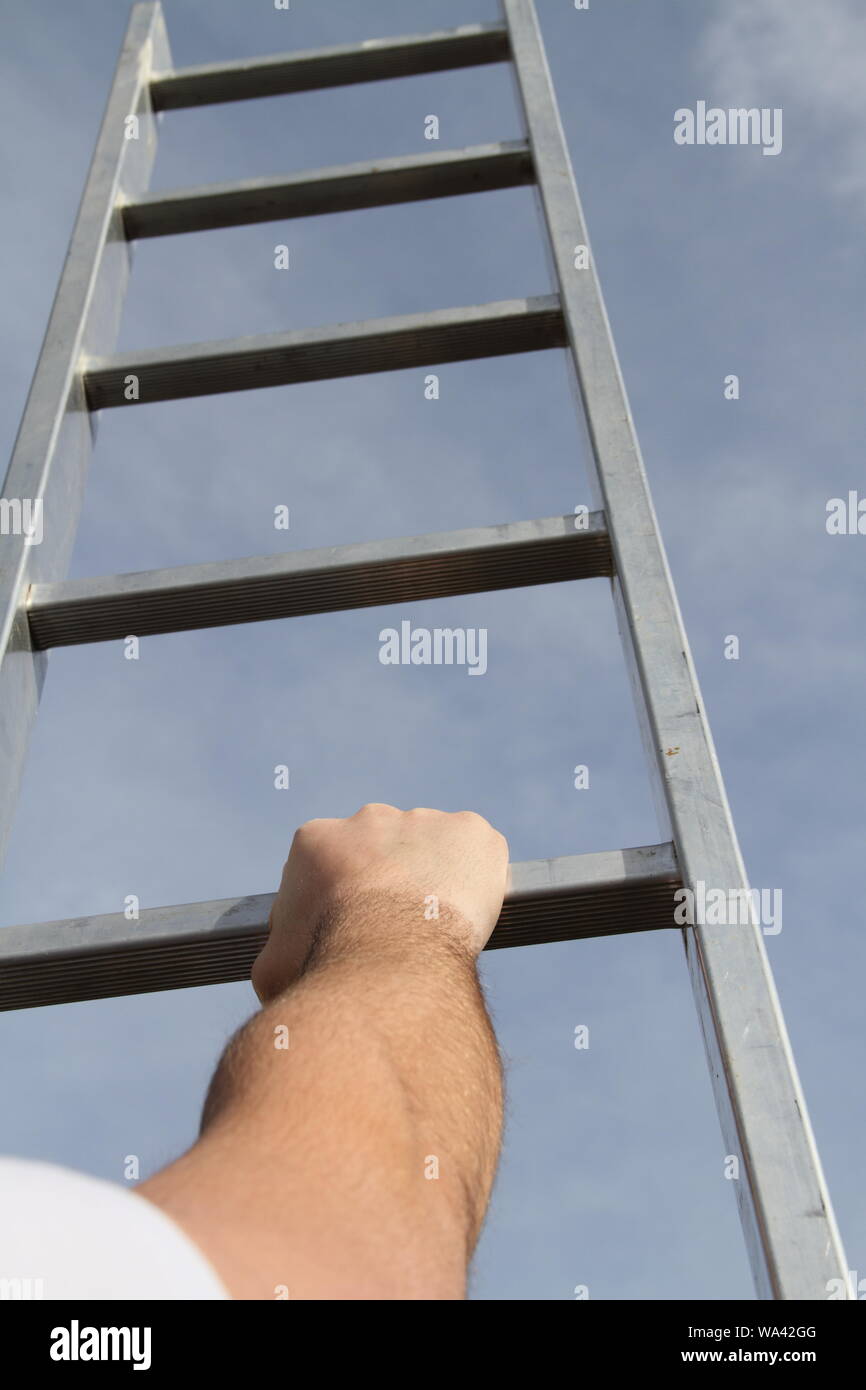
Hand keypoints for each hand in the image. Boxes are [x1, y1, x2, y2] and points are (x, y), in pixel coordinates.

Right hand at [252, 803, 509, 1001]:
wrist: (390, 962)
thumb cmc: (327, 966)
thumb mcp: (273, 969)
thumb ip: (275, 956)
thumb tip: (274, 971)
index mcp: (316, 840)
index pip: (329, 866)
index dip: (341, 901)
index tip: (354, 932)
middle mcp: (369, 818)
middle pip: (383, 852)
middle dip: (389, 885)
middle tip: (398, 932)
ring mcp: (424, 819)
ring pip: (433, 850)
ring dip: (434, 880)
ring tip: (436, 928)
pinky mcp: (472, 832)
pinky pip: (480, 852)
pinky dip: (480, 879)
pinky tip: (471, 913)